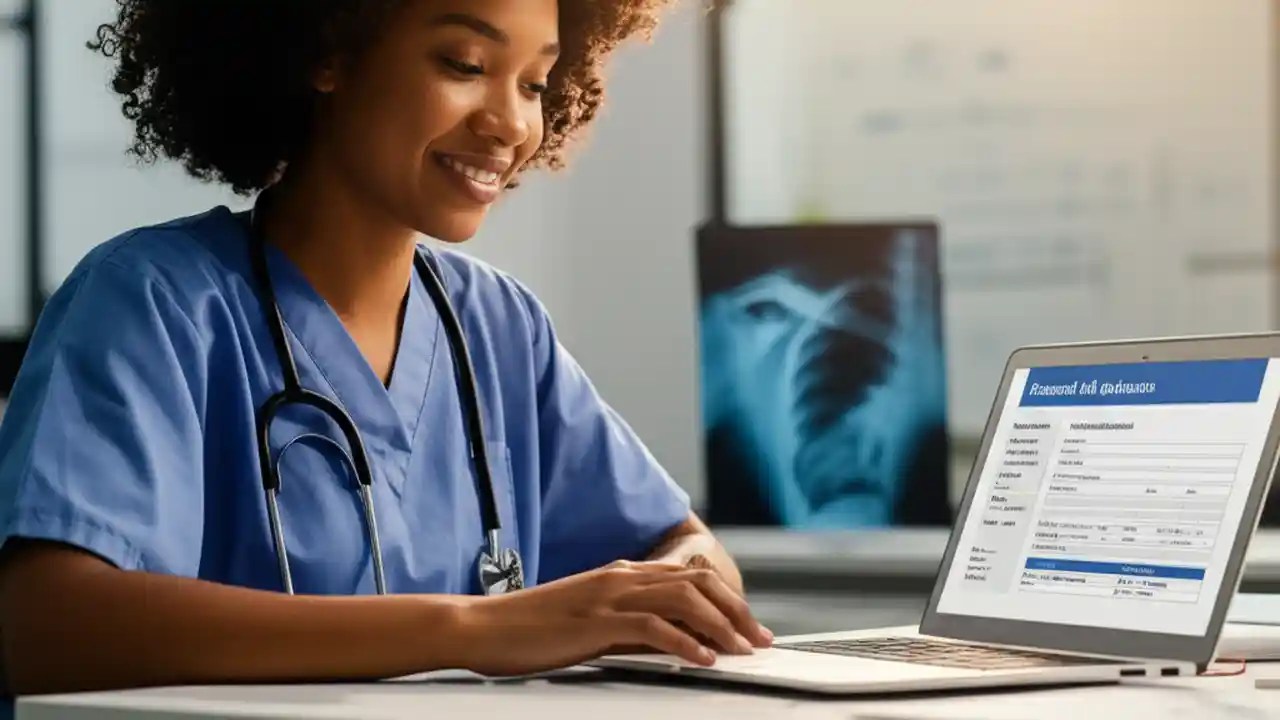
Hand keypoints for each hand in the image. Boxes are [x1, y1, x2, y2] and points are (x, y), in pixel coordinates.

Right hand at [458, 560, 772, 676]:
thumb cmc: (531, 630)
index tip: (750, 627)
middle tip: (761, 640)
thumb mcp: (590, 622)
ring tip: (743, 652)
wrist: (483, 626)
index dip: (727, 600)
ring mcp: (610, 595)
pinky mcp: (596, 620)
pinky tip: (703, 660)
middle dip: (737, 611)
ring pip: (684, 600)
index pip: (690, 576)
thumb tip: (671, 643)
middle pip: (698, 583)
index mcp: (622, 573)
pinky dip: (685, 643)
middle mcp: (622, 576)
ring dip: (721, 627)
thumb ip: (629, 626)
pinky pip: (653, 628)